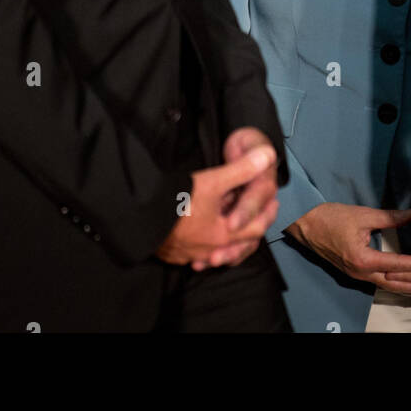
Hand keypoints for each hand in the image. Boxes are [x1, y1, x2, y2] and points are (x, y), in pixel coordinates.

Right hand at [154, 144, 277, 265]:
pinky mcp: (170, 255)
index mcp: (223, 235)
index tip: (273, 204)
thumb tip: (268, 155)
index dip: (267, 214)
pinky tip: (197, 238)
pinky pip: (192, 253)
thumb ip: (242, 169)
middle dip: (248, 228)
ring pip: (214, 251)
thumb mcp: (213, 180)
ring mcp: (187, 255)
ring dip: (224, 240)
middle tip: (255, 214)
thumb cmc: (179, 200)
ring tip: (228, 226)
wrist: (138, 215)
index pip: (256, 228)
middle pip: (236, 243)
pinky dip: (201, 245)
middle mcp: (207, 251)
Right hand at [286, 204, 410, 296]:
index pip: (397, 264)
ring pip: (389, 287)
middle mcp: (361, 273)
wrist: (305, 225)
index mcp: (363, 259)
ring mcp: (357, 276)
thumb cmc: (331, 217)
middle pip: (396, 283)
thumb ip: (391, 217)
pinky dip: (399, 285)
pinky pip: (382, 284)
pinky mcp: (356, 274)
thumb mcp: (363, 214)